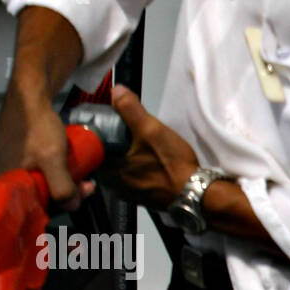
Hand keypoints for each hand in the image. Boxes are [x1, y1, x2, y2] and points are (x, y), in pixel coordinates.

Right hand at [0, 75, 93, 210]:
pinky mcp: (21, 160)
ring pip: (42, 187)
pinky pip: (41, 175)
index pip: (28, 211)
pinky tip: (73, 172)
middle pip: (37, 200)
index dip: (55, 210)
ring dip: (65, 186)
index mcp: (0, 184)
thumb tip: (71, 206)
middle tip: (86, 187)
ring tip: (85, 180)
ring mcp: (11, 169)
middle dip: (64, 197)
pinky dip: (57, 176)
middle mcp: (1, 180)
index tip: (74, 200)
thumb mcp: (51, 160)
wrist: (31, 96)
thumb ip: (61, 187)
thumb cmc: (35, 126)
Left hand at [105, 83, 199, 209]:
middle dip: (115, 143)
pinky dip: (136, 169)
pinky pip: (130, 178)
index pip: (93, 144)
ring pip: (118, 167)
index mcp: (108, 168)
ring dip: (125, 156)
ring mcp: (125, 193)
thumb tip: (116, 90)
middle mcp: (112, 184)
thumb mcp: (152, 129)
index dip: (102, 130)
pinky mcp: (139, 198)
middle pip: (105, 155)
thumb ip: (130, 108)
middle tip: (130, 133)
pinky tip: (148, 163)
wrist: (195, 194)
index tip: (114, 123)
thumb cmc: (172, 164)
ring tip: (141, 147)